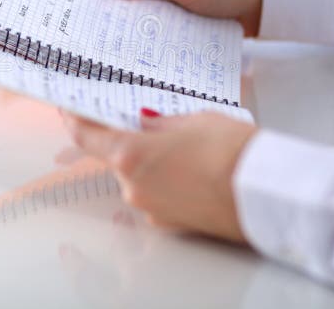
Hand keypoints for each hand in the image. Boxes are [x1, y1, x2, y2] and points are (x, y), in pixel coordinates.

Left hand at [62, 109, 255, 242]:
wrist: (264, 193)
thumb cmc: (232, 152)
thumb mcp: (195, 119)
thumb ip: (161, 122)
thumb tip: (146, 122)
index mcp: (130, 154)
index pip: (87, 137)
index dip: (76, 121)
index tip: (69, 110)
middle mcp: (133, 185)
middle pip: (116, 157)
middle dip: (131, 140)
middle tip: (154, 122)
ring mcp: (151, 208)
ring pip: (138, 178)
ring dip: (152, 163)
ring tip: (188, 147)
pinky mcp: (170, 223)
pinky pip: (158, 195)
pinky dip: (167, 182)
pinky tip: (194, 170)